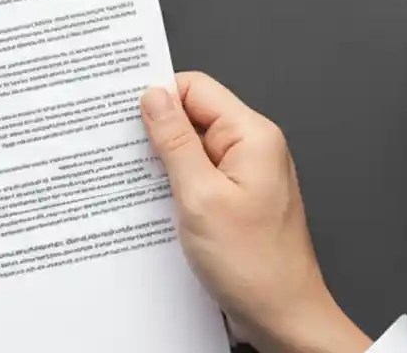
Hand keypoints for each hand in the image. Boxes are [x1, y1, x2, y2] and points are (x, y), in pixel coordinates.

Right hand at [140, 73, 370, 352]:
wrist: (284, 318)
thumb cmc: (255, 266)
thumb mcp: (201, 197)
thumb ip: (175, 142)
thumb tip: (154, 97)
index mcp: (252, 137)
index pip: (195, 88)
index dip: (158, 95)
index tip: (123, 112)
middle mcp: (252, 149)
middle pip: (192, 116)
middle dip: (156, 130)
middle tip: (122, 150)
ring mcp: (245, 174)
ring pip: (191, 148)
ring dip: (163, 161)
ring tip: (138, 182)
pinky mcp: (234, 199)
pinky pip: (198, 175)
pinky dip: (174, 184)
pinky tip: (155, 202)